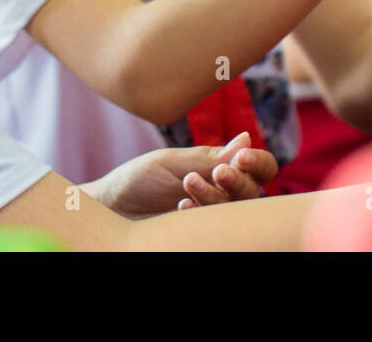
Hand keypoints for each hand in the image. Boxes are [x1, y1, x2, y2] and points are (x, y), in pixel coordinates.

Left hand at [85, 132, 277, 218]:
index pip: (260, 168)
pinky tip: (181, 207)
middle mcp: (224, 194)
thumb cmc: (140, 179)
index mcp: (222, 169)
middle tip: (217, 173)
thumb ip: (210, 157)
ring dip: (215, 195)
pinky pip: (216, 229)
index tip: (241, 158)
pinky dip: (201, 213)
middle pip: (254, 191)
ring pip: (236, 210)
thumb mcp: (174, 163)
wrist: (111, 209)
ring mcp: (213, 217)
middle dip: (238, 180)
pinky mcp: (200, 235)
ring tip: (188, 183)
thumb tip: (247, 138)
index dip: (258, 162)